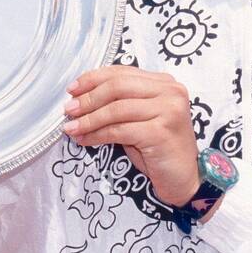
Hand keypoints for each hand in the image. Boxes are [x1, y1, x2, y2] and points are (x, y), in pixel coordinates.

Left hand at [63, 65, 199, 207]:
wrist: (183, 180)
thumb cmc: (158, 149)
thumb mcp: (139, 118)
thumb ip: (120, 102)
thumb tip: (80, 98)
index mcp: (164, 82)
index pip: (122, 72)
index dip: (93, 79)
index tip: (72, 90)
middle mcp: (170, 91)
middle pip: (118, 87)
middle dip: (88, 98)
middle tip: (68, 110)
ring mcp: (169, 110)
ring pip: (116, 109)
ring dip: (89, 119)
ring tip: (70, 127)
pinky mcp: (161, 132)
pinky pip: (119, 130)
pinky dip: (97, 135)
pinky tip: (84, 140)